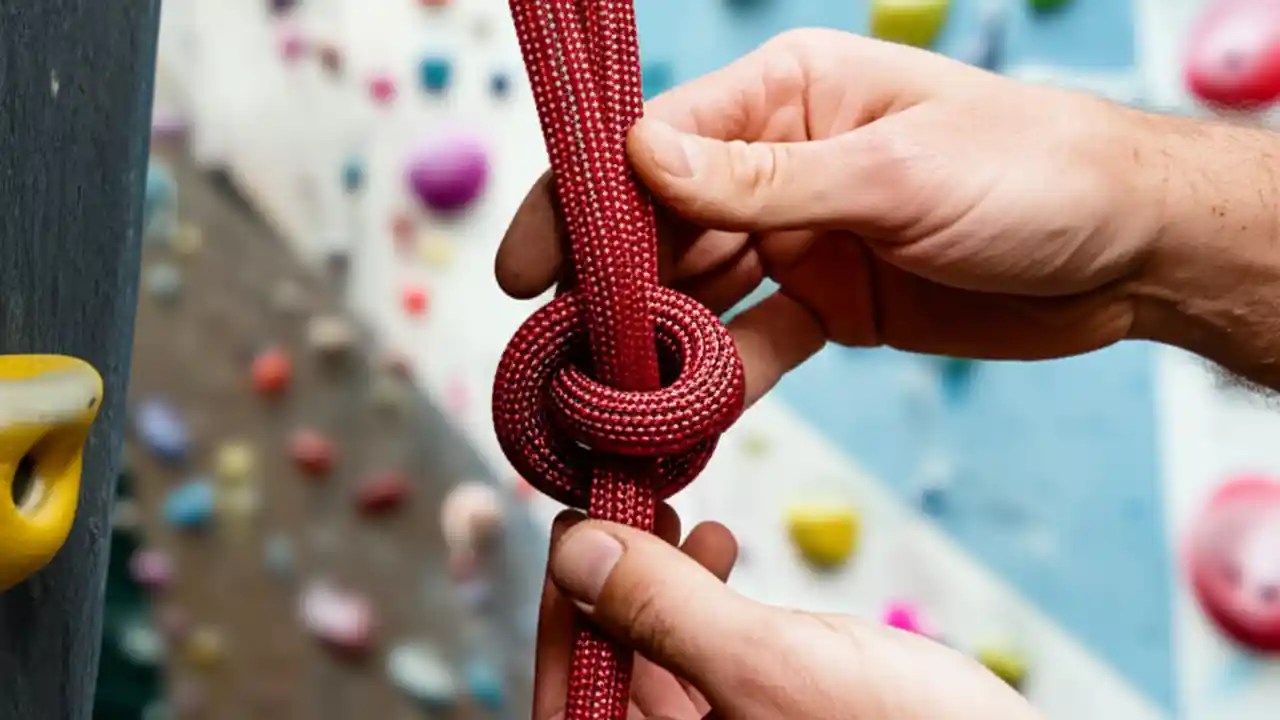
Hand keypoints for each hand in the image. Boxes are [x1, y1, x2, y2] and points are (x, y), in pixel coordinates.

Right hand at [498, 28, 1171, 403]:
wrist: (1128, 253)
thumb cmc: (1031, 176)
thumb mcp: (896, 172)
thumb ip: (763, 178)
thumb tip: (636, 161)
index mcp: (785, 99)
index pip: (654, 145)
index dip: (582, 206)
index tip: (527, 270)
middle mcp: (777, 163)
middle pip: (660, 226)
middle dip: (608, 290)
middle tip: (557, 359)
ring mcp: (798, 236)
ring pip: (696, 291)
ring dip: (653, 345)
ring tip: (605, 402)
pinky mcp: (826, 303)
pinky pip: (750, 342)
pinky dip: (716, 379)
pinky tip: (683, 420)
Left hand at [535, 510, 1041, 719]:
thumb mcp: (773, 671)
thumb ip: (666, 614)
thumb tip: (576, 550)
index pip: (568, 701)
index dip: (558, 614)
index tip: (576, 526)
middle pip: (603, 676)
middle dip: (610, 585)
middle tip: (624, 504)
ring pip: (652, 660)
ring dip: (654, 583)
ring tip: (679, 515)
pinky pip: (703, 659)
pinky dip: (700, 599)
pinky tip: (721, 544)